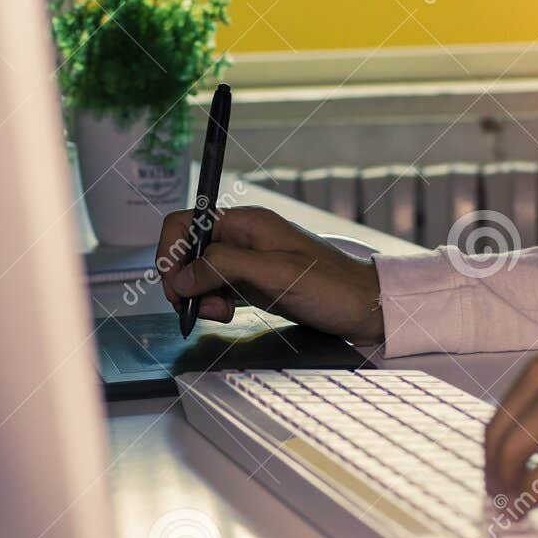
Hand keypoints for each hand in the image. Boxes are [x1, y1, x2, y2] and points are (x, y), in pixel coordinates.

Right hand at [157, 206, 385, 343]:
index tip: (176, 288)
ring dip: (198, 295)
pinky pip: (217, 288)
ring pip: (199, 273)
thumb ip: (224, 268)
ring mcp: (247, 261)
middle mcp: (242, 238)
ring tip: (219, 313)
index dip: (171, 254)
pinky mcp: (253, 283)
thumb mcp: (275, 274)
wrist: (367, 307)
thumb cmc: (332, 286)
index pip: (185, 224)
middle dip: (183, 280)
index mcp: (245, 223)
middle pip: (187, 250)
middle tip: (196, 307)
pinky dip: (213, 303)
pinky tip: (226, 313)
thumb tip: (181, 276)